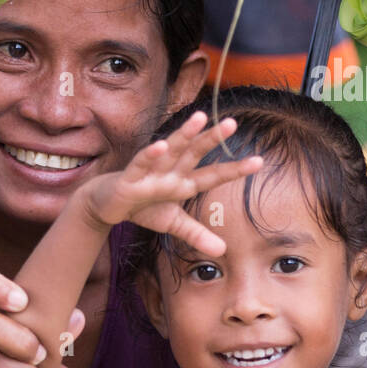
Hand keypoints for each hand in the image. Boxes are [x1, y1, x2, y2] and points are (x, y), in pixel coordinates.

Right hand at [81, 111, 262, 257]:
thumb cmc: (143, 207)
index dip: (234, 169)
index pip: (213, 174)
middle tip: (232, 123)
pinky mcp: (130, 178)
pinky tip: (160, 145)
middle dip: (212, 138)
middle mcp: (171, 172)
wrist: (107, 205)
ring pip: (171, 150)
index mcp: (183, 182)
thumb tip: (222, 250)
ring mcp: (151, 172)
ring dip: (185, 134)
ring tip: (201, 118)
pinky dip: (150, 155)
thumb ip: (196, 234)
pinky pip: (141, 163)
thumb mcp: (172, 223)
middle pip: (195, 152)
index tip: (259, 161)